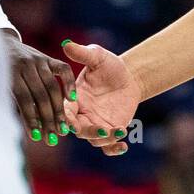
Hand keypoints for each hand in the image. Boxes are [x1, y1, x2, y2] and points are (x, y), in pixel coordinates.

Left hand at [1, 30, 72, 145]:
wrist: (0, 44)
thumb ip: (13, 102)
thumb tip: (29, 127)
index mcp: (10, 74)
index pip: (24, 100)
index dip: (31, 119)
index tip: (36, 136)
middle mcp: (25, 66)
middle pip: (40, 95)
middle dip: (48, 119)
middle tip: (53, 137)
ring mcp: (38, 60)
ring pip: (52, 87)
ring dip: (59, 110)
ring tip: (63, 128)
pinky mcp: (48, 57)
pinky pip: (63, 70)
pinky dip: (69, 84)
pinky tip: (72, 99)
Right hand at [61, 40, 142, 156]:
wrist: (129, 76)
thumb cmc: (110, 65)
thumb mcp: (97, 57)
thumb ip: (83, 53)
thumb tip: (67, 44)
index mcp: (73, 99)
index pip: (64, 112)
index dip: (65, 118)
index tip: (72, 120)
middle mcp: (82, 115)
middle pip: (78, 130)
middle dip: (88, 132)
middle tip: (101, 129)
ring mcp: (96, 124)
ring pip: (94, 139)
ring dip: (105, 138)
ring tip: (119, 130)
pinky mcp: (110, 130)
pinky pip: (108, 146)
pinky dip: (114, 149)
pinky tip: (124, 146)